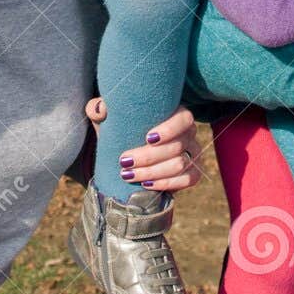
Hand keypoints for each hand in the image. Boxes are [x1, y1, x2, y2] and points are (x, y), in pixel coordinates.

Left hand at [86, 98, 202, 192]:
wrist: (129, 152)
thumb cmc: (122, 129)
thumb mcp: (109, 118)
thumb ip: (100, 109)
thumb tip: (100, 109)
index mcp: (175, 113)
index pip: (184, 118)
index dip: (169, 129)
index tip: (147, 138)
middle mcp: (188, 133)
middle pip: (177, 147)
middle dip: (149, 157)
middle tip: (125, 162)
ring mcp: (192, 153)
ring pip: (180, 165)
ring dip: (153, 172)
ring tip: (129, 175)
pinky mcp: (192, 171)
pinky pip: (188, 179)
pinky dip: (167, 183)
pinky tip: (146, 184)